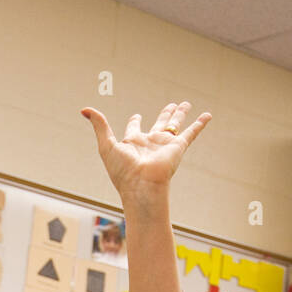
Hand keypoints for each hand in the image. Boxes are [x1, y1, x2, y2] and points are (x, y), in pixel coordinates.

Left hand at [81, 101, 210, 199]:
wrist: (142, 187)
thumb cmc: (122, 171)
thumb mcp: (106, 144)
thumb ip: (99, 125)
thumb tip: (84, 109)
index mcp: (133, 144)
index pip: (135, 129)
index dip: (135, 122)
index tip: (136, 116)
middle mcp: (150, 144)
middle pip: (158, 124)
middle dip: (164, 115)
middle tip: (171, 105)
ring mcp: (164, 145)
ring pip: (174, 125)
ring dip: (180, 115)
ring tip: (185, 104)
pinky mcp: (177, 148)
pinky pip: (191, 133)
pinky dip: (200, 124)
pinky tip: (208, 115)